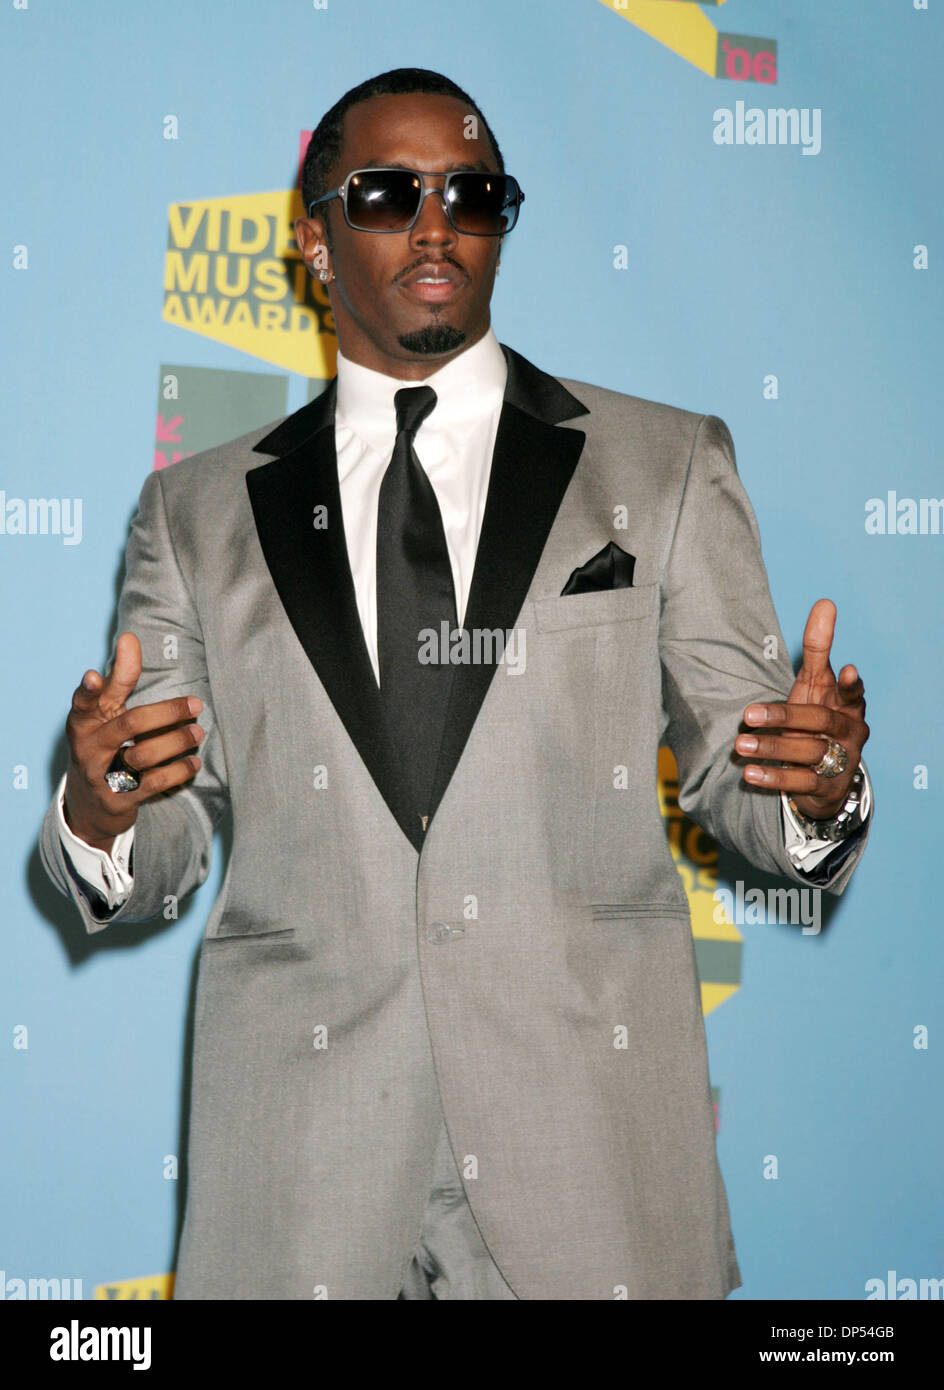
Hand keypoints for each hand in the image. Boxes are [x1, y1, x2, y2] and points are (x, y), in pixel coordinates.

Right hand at [63, 632, 203, 851]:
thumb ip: (118, 679)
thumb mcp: (105, 714)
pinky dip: (178, 771)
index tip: (94, 675)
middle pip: (129, 724)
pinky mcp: (117, 799)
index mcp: (83, 720)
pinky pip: (153, 782)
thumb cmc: (104, 745)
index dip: (90, 689)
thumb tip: (129, 638)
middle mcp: (88, 746)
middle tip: (197, 704)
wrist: (90, 804)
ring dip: (177, 741)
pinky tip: (194, 763)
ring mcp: (100, 774)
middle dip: (167, 712)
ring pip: (143, 754)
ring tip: (198, 733)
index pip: (86, 701)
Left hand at [734, 598, 869, 819]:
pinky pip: (800, 783)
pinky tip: (750, 772)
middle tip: (748, 714)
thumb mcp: (816, 684)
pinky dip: (774, 778)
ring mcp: (841, 761)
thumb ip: (818, 648)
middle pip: (820, 722)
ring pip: (808, 753)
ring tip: (740, 744)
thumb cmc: (819, 718)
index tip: (847, 669)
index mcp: (848, 705)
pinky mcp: (826, 787)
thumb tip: (825, 602)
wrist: (830, 776)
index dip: (850, 683)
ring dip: (773, 748)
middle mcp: (849, 733)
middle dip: (785, 717)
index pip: (852, 692)